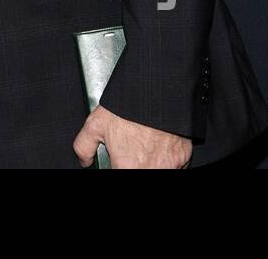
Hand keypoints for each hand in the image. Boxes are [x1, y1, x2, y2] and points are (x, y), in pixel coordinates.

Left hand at [73, 105, 191, 167]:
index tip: (118, 161)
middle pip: (140, 172)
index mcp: (128, 166)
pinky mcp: (183, 156)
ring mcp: (169, 164)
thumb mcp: (95, 123)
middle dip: (134, 165)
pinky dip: (165, 158)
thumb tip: (85, 160)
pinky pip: (174, 164)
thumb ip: (84, 147)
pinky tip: (157, 144)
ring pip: (157, 169)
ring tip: (143, 147)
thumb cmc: (128, 106)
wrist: (156, 92)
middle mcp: (150, 169)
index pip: (119, 174)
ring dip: (150, 163)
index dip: (118, 167)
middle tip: (130, 151)